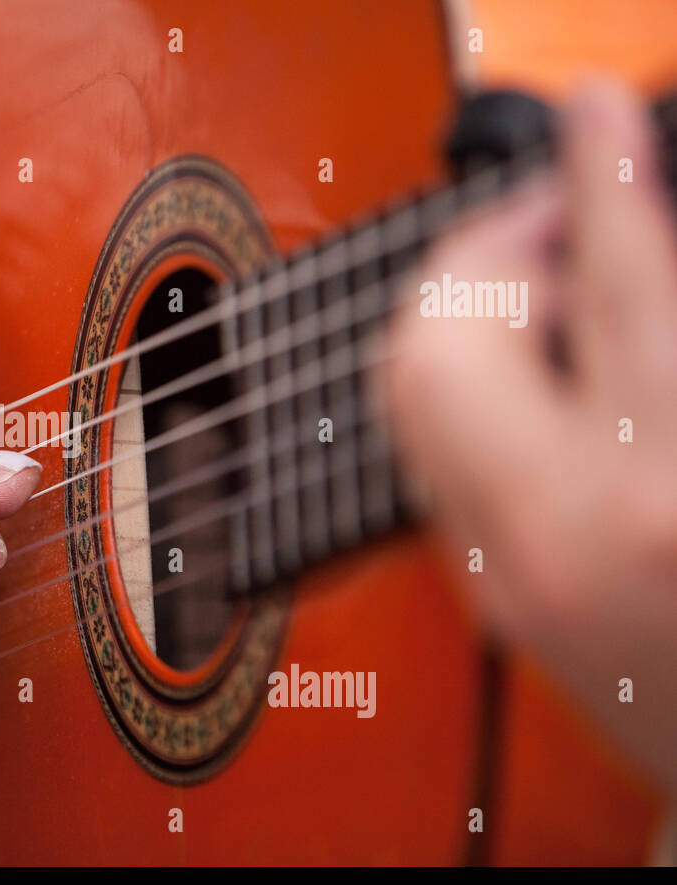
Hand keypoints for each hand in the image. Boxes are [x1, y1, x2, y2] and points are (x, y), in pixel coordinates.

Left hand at [383, 81, 676, 789]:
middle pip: (445, 335)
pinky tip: (537, 371)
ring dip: (471, 310)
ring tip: (554, 289)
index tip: (590, 114)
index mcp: (655, 497)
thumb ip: (672, 331)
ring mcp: (498, 574)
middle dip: (491, 248)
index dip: (598, 180)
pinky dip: (469, 382)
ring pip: (412, 390)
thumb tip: (638, 235)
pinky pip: (431, 449)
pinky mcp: (481, 591)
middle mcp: (551, 539)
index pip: (611, 287)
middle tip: (560, 211)